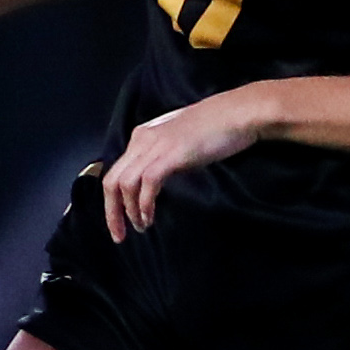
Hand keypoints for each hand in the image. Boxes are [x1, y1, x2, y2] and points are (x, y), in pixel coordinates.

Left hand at [101, 90, 266, 239]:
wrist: (238, 113)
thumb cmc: (216, 128)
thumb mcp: (179, 143)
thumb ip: (164, 158)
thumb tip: (157, 182)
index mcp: (143, 137)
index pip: (116, 172)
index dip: (114, 201)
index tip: (120, 222)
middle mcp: (143, 140)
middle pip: (112, 180)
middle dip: (112, 212)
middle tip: (120, 235)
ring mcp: (156, 146)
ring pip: (125, 184)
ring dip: (128, 211)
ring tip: (140, 227)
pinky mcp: (171, 154)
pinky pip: (147, 183)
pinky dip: (144, 204)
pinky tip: (149, 217)